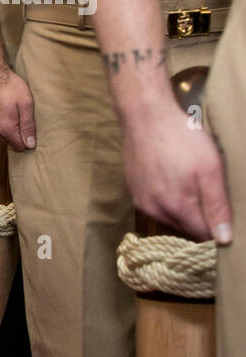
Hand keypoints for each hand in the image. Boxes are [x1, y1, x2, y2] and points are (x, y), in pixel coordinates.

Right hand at [0, 69, 35, 152]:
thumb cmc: (9, 86)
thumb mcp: (25, 104)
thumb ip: (28, 126)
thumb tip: (30, 145)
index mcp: (5, 128)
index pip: (19, 146)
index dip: (27, 139)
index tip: (28, 125)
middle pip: (9, 141)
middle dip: (16, 132)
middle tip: (19, 113)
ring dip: (6, 127)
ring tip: (8, 110)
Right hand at [122, 102, 231, 243]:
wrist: (145, 116)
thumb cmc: (182, 138)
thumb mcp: (210, 169)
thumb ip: (217, 206)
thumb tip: (224, 239)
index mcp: (177, 208)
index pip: (203, 236)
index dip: (217, 229)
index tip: (223, 212)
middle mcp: (155, 210)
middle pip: (186, 228)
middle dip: (200, 217)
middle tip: (208, 191)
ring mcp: (141, 201)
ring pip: (170, 218)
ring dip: (182, 208)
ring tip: (189, 183)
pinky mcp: (133, 191)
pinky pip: (155, 206)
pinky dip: (166, 199)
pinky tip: (172, 178)